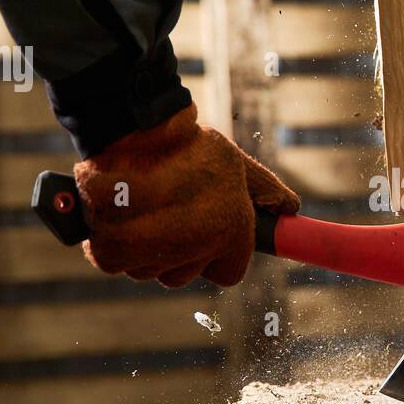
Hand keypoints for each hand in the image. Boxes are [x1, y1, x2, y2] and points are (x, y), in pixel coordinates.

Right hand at [74, 104, 299, 287]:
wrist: (131, 129)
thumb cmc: (185, 145)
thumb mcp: (234, 162)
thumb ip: (264, 190)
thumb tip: (291, 208)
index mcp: (231, 232)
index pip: (228, 273)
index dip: (216, 256)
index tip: (203, 233)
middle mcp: (196, 249)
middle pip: (183, 274)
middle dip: (175, 252)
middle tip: (166, 213)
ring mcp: (153, 254)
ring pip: (148, 270)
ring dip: (143, 247)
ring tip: (141, 204)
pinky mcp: (113, 254)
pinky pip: (115, 262)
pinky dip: (112, 244)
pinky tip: (118, 212)